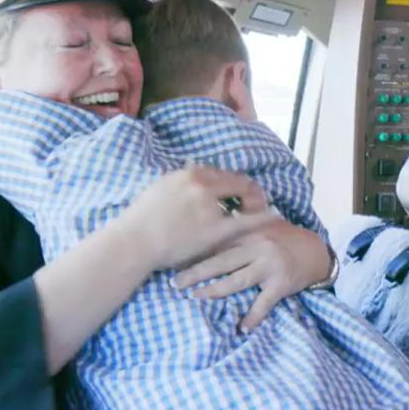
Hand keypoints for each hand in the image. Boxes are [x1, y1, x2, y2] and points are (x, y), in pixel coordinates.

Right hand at [117, 165, 268, 270]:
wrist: (134, 242)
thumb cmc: (141, 218)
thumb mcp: (160, 187)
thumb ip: (180, 178)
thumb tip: (193, 168)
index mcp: (189, 173)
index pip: (220, 173)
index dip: (231, 181)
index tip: (235, 190)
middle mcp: (202, 185)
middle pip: (235, 181)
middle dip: (246, 190)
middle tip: (252, 199)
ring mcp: (210, 207)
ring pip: (241, 199)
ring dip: (252, 201)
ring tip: (258, 208)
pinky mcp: (215, 230)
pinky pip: (245, 221)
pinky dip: (261, 217)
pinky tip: (273, 217)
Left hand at [173, 216, 330, 331]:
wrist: (315, 251)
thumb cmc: (281, 239)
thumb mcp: (259, 227)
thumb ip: (236, 230)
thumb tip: (203, 235)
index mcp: (248, 233)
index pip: (217, 243)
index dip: (195, 252)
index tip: (174, 258)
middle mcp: (257, 247)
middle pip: (220, 262)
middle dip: (196, 273)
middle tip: (175, 283)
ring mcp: (269, 266)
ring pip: (236, 281)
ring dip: (215, 291)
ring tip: (197, 298)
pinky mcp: (281, 284)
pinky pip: (263, 303)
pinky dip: (253, 317)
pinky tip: (242, 328)